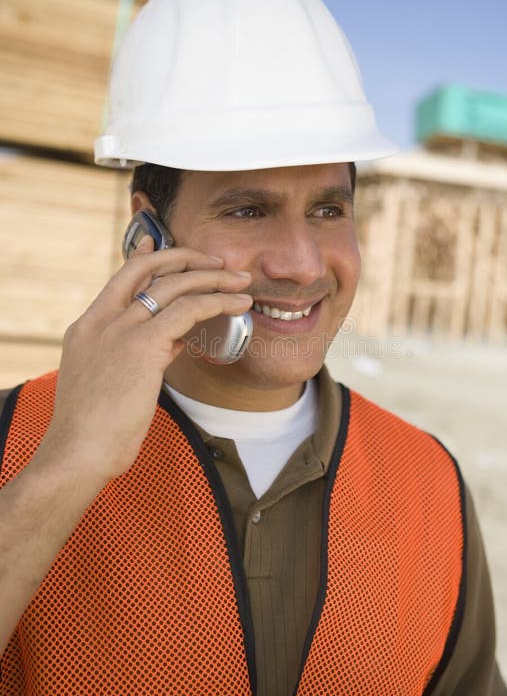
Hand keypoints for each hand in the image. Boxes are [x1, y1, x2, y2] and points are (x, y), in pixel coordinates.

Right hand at [38, 236, 251, 484]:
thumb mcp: (110, 384)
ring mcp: (120, 330)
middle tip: (216, 262)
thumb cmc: (94, 431)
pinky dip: (218, 302)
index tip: (160, 243)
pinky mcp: (143, 345)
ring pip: (174, 285)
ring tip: (239, 282)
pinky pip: (189, 310)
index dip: (144, 256)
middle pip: (147, 269)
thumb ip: (139, 356)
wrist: (78, 452)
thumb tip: (172, 344)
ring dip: (212, 278)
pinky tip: (238, 304)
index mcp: (87, 328)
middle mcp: (101, 321)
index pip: (120, 278)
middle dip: (186, 258)